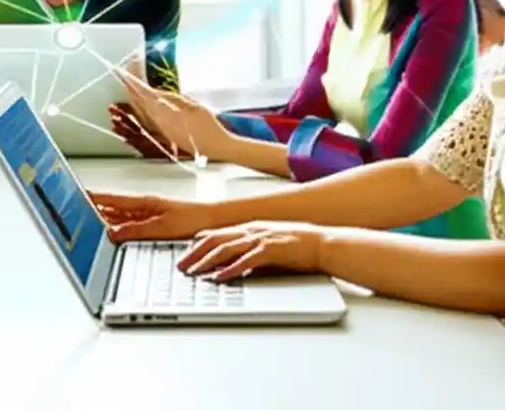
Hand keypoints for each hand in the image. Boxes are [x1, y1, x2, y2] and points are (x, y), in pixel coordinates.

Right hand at [88, 191, 219, 240]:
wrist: (212, 220)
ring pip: (119, 214)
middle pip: (112, 206)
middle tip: (75, 208)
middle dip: (93, 206)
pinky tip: (111, 228)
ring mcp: (147, 213)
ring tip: (87, 217)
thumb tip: (112, 232)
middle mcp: (143, 206)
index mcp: (143, 202)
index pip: (111, 199)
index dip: (94, 198)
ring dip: (104, 216)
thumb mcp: (162, 227)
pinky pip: (128, 222)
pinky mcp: (152, 222)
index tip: (77, 196)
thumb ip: (136, 230)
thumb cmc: (192, 218)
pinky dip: (116, 224)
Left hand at [116, 69, 233, 161]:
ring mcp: (159, 129)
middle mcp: (157, 123)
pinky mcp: (162, 134)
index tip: (126, 75)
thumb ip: (172, 99)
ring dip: (134, 99)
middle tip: (126, 78)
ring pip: (140, 112)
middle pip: (139, 104)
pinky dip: (140, 109)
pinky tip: (139, 105)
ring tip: (129, 87)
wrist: (213, 148)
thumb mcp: (192, 106)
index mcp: (165, 114)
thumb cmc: (207, 125)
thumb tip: (153, 93)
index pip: (144, 96)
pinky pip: (145, 119)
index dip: (135, 84)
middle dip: (132, 90)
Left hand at [176, 221, 324, 282]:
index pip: (217, 232)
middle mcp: (252, 230)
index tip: (185, 253)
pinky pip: (246, 260)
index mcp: (250, 228)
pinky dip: (231, 269)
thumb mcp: (267, 245)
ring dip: (206, 261)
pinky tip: (220, 277)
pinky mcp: (272, 250)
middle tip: (181, 266)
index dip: (198, 243)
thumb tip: (230, 265)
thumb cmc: (298, 246)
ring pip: (226, 248)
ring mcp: (261, 238)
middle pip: (215, 239)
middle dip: (194, 253)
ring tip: (194, 272)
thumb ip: (248, 252)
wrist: (323, 243)